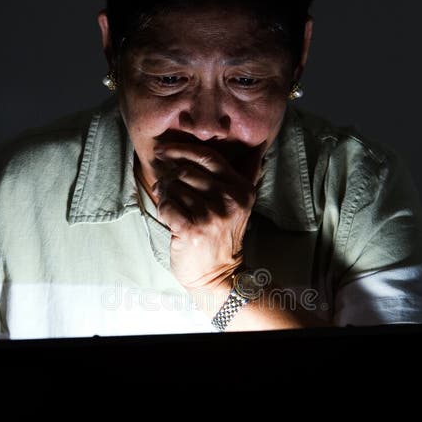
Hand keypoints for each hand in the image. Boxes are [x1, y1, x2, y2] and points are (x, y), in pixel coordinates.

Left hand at [153, 140, 265, 292]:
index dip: (182, 149)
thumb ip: (248, 174)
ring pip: (173, 186)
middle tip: (162, 183)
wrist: (219, 275)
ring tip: (168, 202)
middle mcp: (228, 200)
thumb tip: (259, 146)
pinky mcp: (192, 229)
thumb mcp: (242, 204)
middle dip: (167, 174)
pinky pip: (166, 205)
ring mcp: (210, 215)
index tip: (163, 149)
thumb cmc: (224, 237)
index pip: (208, 156)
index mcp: (241, 189)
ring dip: (164, 192)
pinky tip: (167, 215)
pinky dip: (162, 208)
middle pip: (185, 170)